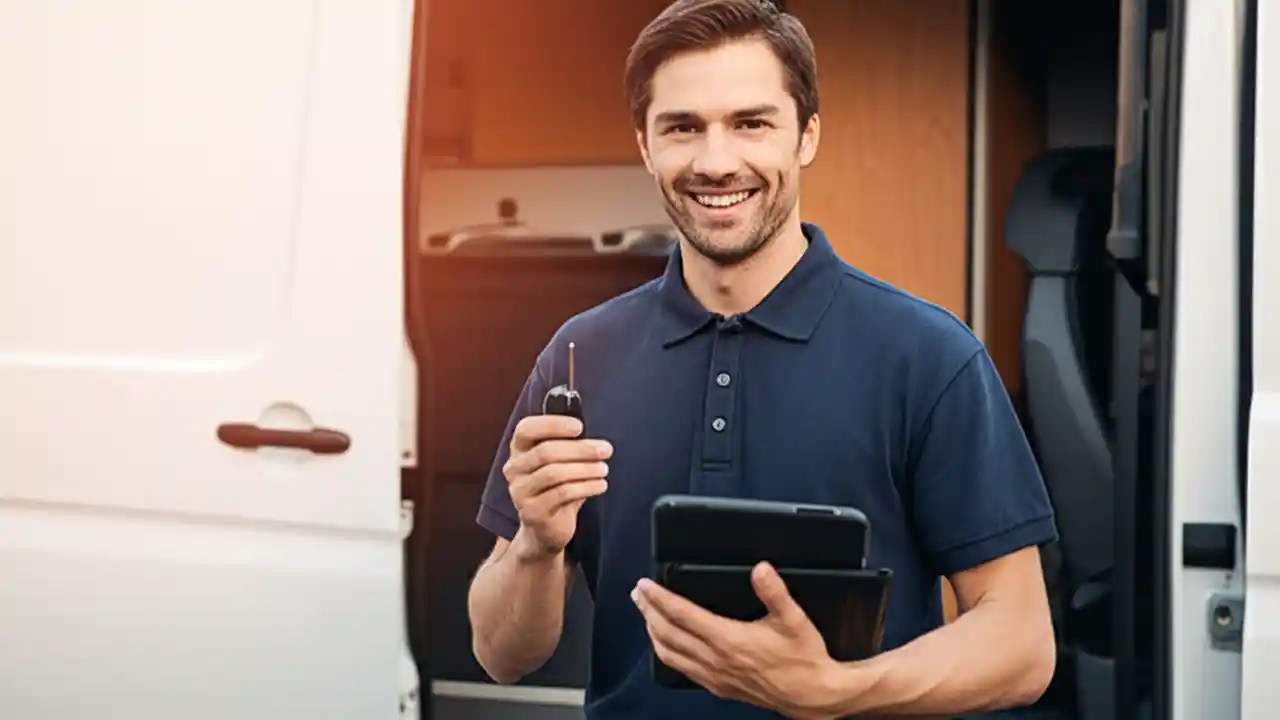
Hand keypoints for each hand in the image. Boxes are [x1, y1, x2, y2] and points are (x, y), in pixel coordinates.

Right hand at [503, 414, 611, 559]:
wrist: (545, 529)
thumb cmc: (557, 488)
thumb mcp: (560, 463)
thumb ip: (568, 445)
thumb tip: (591, 434)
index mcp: (519, 450)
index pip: (527, 429)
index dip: (552, 424)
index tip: (579, 427)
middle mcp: (514, 469)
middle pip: (546, 452)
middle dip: (580, 449)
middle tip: (606, 449)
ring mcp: (520, 492)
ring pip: (555, 473)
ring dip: (585, 468)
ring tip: (604, 469)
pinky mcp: (532, 512)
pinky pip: (562, 494)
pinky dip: (586, 486)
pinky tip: (601, 485)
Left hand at [631, 562, 848, 719]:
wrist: (812, 695)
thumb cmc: (804, 659)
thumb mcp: (794, 619)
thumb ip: (775, 592)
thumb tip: (760, 569)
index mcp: (729, 640)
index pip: (681, 614)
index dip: (659, 597)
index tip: (645, 584)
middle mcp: (716, 660)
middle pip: (667, 633)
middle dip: (648, 611)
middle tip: (638, 593)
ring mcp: (714, 676)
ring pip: (669, 653)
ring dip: (652, 631)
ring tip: (646, 614)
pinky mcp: (718, 687)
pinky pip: (682, 669)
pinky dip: (666, 652)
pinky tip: (666, 644)